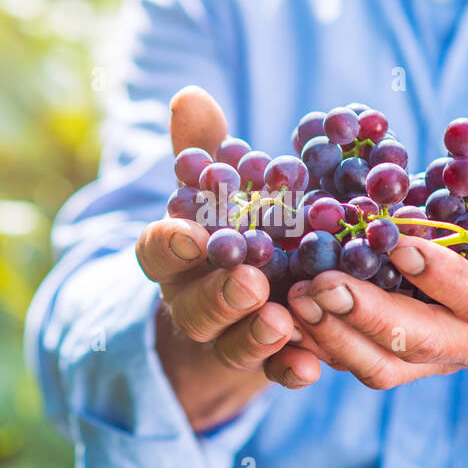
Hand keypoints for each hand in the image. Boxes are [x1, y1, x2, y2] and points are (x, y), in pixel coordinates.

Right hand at [138, 86, 322, 430]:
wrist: (240, 299)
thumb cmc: (227, 225)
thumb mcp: (216, 187)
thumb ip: (202, 149)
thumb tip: (190, 95)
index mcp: (176, 254)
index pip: (157, 250)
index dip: (169, 243)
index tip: (189, 233)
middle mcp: (194, 299)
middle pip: (195, 305)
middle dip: (220, 294)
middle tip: (249, 281)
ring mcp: (229, 335)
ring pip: (232, 343)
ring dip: (255, 335)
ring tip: (281, 322)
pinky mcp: (267, 360)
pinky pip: (274, 372)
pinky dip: (289, 371)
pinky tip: (310, 368)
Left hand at [286, 173, 467, 388]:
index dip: (442, 277)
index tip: (399, 243)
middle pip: (418, 344)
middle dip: (366, 315)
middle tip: (320, 283)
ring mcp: (434, 362)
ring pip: (379, 366)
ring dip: (332, 336)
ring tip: (294, 298)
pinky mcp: (396, 359)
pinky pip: (351, 362)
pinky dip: (313, 347)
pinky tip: (279, 318)